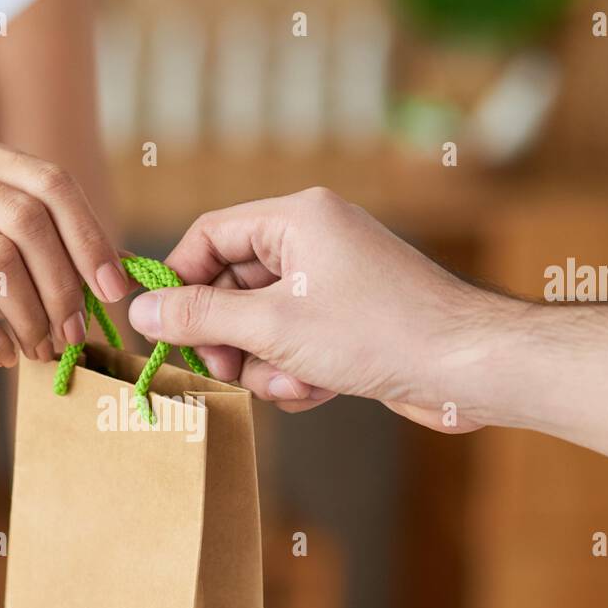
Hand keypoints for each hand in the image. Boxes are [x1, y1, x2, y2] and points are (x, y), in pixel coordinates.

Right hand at [0, 141, 129, 366]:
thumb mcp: (27, 256)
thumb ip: (74, 254)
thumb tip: (136, 273)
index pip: (54, 184)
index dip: (90, 238)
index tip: (113, 291)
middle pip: (28, 220)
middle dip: (63, 284)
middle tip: (76, 332)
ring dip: (32, 315)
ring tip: (42, 348)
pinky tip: (5, 356)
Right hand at [127, 187, 523, 430]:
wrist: (467, 367)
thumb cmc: (379, 332)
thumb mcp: (273, 325)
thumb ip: (200, 318)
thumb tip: (140, 310)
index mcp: (298, 218)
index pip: (210, 236)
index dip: (179, 282)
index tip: (162, 328)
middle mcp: (315, 241)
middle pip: (233, 285)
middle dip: (228, 337)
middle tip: (224, 370)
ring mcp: (334, 283)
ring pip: (262, 324)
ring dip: (265, 363)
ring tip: (292, 382)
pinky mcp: (350, 323)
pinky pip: (295, 344)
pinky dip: (296, 372)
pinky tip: (319, 390)